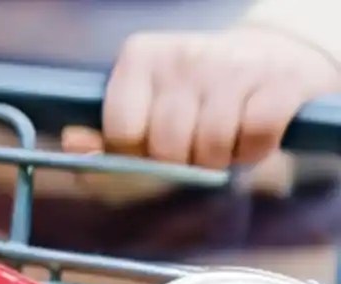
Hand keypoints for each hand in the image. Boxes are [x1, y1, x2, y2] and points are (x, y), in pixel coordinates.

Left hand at [62, 26, 340, 167]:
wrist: (271, 60)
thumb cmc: (194, 97)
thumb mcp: (143, 108)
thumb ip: (102, 137)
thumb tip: (71, 145)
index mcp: (139, 57)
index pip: (121, 131)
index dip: (134, 156)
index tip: (149, 151)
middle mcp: (182, 54)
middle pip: (165, 146)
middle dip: (178, 162)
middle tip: (190, 150)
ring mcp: (232, 64)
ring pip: (210, 146)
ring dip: (217, 160)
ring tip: (220, 143)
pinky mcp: (278, 81)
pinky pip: (255, 138)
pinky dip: (252, 152)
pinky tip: (247, 139)